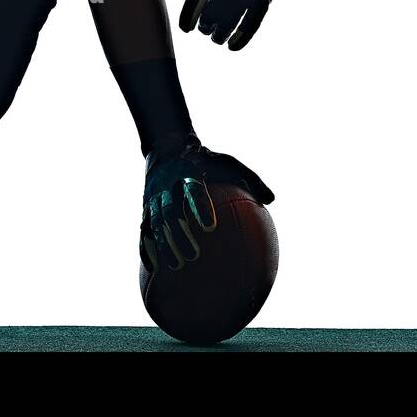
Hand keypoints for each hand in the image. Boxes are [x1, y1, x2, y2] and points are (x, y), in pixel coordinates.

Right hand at [140, 133, 274, 271]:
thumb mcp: (228, 163)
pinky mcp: (147, 207)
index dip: (200, 207)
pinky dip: (146, 246)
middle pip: (171, 211)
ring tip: (175, 267)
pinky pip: (145, 228)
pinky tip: (153, 268)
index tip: (210, 227)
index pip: (193, 189)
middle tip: (194, 256)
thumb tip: (272, 199)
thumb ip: (250, 179)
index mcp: (190, 173)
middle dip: (180, 234)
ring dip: (163, 244)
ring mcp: (155, 197)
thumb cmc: (206, 160)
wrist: (169, 148)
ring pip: (156, 222)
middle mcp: (168, 185)